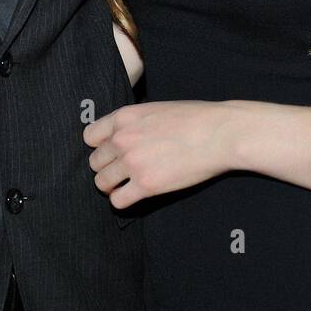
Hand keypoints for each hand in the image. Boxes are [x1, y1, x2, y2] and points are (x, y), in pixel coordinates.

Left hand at [84, 100, 235, 209]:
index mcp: (124, 117)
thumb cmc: (196, 118)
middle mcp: (122, 139)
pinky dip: (123, 201)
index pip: (90, 136)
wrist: (220, 133)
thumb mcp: (156, 108)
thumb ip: (134, 122)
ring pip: (102, 182)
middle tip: (123, 171)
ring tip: (127, 185)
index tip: (112, 152)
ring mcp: (132, 162)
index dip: (100, 146)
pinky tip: (135, 196)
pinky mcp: (146, 185)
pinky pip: (118, 201)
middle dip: (107, 167)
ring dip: (113, 186)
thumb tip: (124, 133)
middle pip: (95, 161)